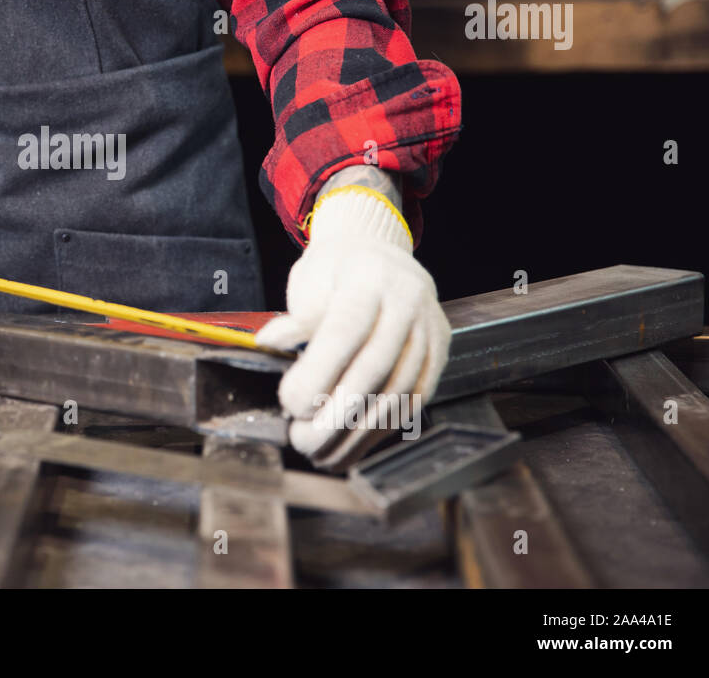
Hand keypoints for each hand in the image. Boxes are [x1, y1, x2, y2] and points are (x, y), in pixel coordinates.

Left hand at [256, 182, 450, 471]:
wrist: (379, 255)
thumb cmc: (335, 271)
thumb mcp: (310, 279)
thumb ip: (297, 316)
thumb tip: (270, 343)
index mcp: (370, 278)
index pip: (346, 331)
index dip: (318, 373)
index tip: (289, 404)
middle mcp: (408, 303)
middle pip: (375, 369)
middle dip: (336, 415)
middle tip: (301, 440)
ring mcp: (429, 330)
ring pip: (397, 393)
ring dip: (357, 433)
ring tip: (320, 453)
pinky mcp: (438, 354)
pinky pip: (413, 401)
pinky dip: (379, 430)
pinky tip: (350, 446)